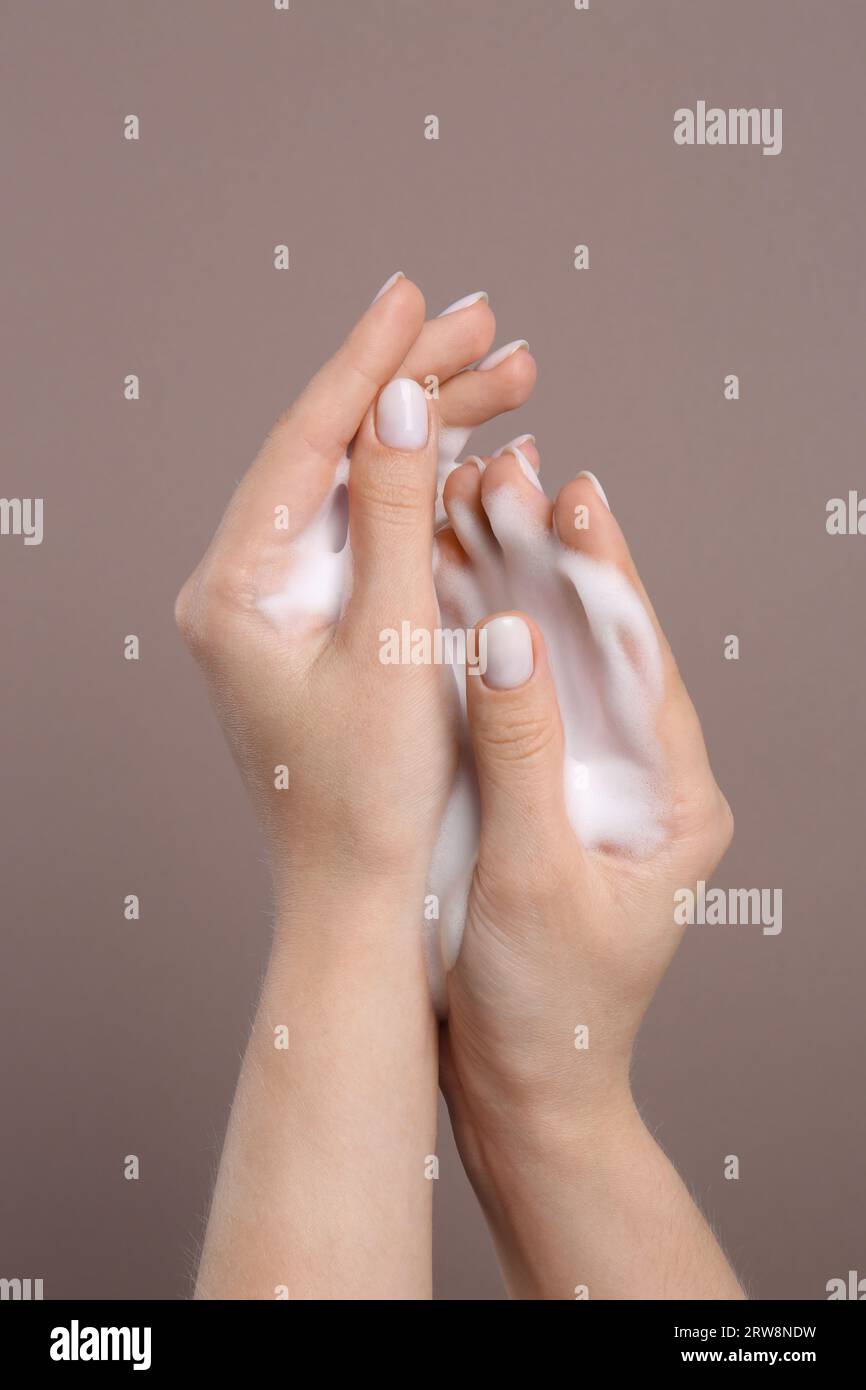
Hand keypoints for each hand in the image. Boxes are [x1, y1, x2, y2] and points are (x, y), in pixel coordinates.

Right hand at [436, 451, 738, 1297]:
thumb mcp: (532, 877)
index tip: (575, 494)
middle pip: (601, 650)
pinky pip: (520, 711)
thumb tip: (508, 634)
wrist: (524, 1095)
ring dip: (517, 591)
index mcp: (676, 800)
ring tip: (477, 510)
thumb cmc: (545, 1009)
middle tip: (514, 476)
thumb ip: (521, 755)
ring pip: (557, 670)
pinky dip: (487, 650)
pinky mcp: (547, 803)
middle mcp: (645, 784)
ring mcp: (595, 792)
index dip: (607, 574)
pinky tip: (453, 593)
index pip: (645, 660)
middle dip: (556, 564)